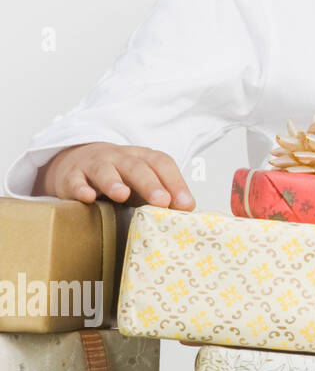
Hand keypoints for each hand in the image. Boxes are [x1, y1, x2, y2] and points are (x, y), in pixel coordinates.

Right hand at [37, 142, 194, 209]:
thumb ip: (163, 194)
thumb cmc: (119, 178)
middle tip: (162, 201)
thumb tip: (187, 212)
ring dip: (114, 182)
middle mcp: (120, 158)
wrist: (77, 163)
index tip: (186, 205)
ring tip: (122, 195)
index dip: (175, 182)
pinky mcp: (71, 176)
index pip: (162, 164)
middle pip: (136, 167)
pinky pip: (75, 181)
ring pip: (104, 170)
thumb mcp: (142, 183)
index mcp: (142, 158)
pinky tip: (87, 197)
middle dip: (150, 184)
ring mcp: (94, 166)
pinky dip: (80, 188)